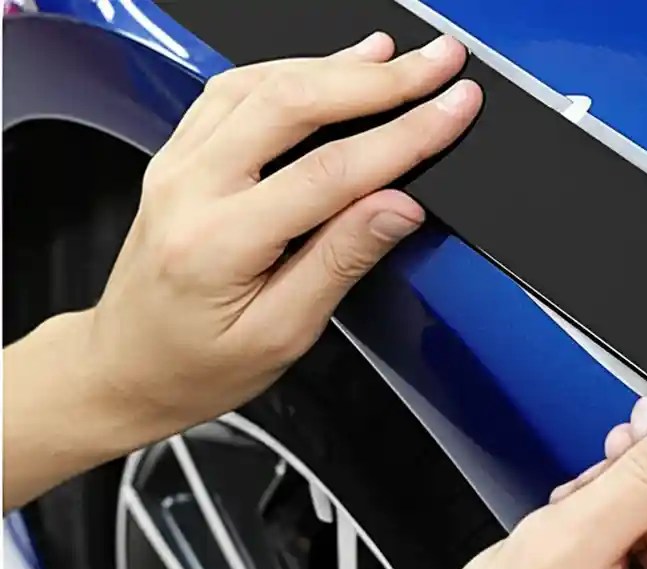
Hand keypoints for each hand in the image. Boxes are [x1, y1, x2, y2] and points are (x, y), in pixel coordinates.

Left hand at [89, 32, 479, 438]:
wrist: (127, 367)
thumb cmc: (198, 365)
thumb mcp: (283, 334)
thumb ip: (341, 261)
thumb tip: (401, 208)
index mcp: (219, 242)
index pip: (331, 170)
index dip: (404, 136)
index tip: (454, 109)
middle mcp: (190, 187)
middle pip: (294, 103)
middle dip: (379, 80)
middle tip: (438, 64)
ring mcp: (178, 163)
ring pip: (263, 82)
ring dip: (337, 65)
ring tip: (396, 58)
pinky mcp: (179, 154)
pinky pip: (236, 89)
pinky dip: (293, 68)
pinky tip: (331, 65)